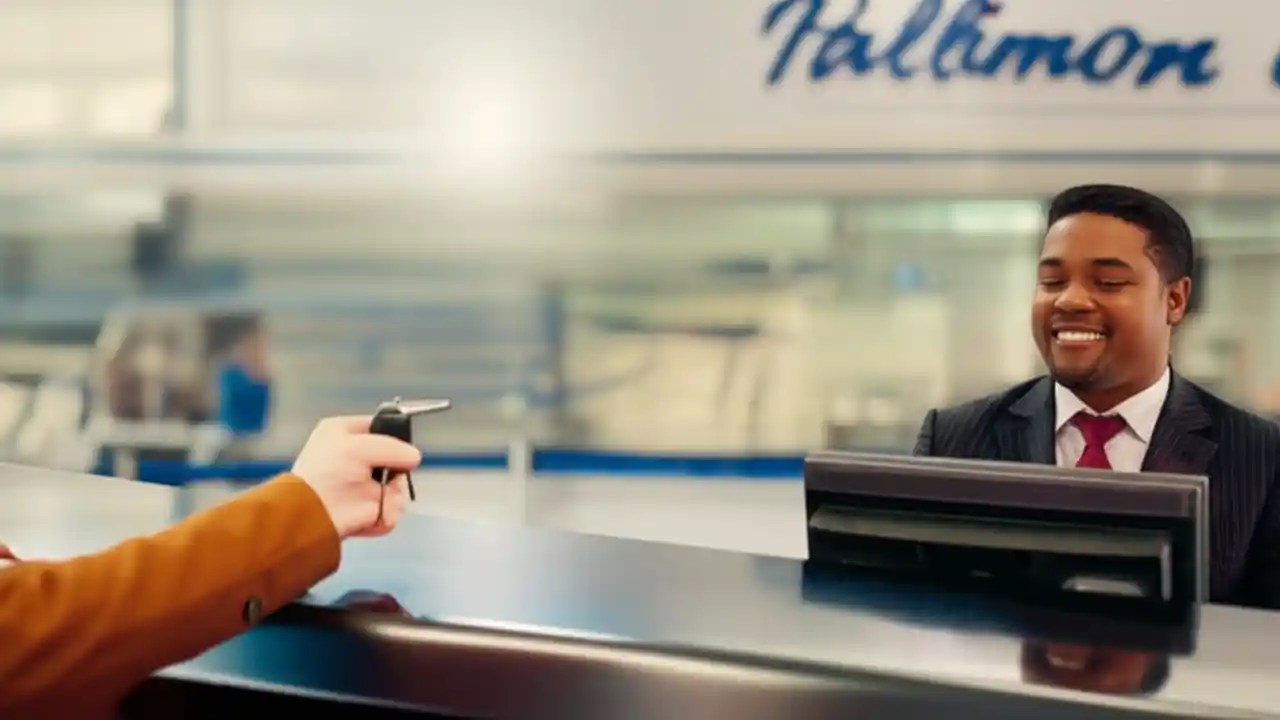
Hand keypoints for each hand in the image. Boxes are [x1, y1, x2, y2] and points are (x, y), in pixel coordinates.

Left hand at [290, 416, 421, 538]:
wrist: (311, 514)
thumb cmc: (324, 473)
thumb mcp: (361, 447)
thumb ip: (393, 447)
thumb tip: (414, 457)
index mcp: (343, 433)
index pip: (379, 427)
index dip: (393, 434)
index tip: (401, 443)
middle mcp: (353, 458)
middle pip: (395, 458)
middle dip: (396, 468)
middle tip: (387, 472)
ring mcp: (362, 486)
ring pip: (397, 486)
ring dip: (391, 493)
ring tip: (377, 495)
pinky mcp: (368, 510)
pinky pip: (393, 509)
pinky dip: (386, 512)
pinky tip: (372, 511)